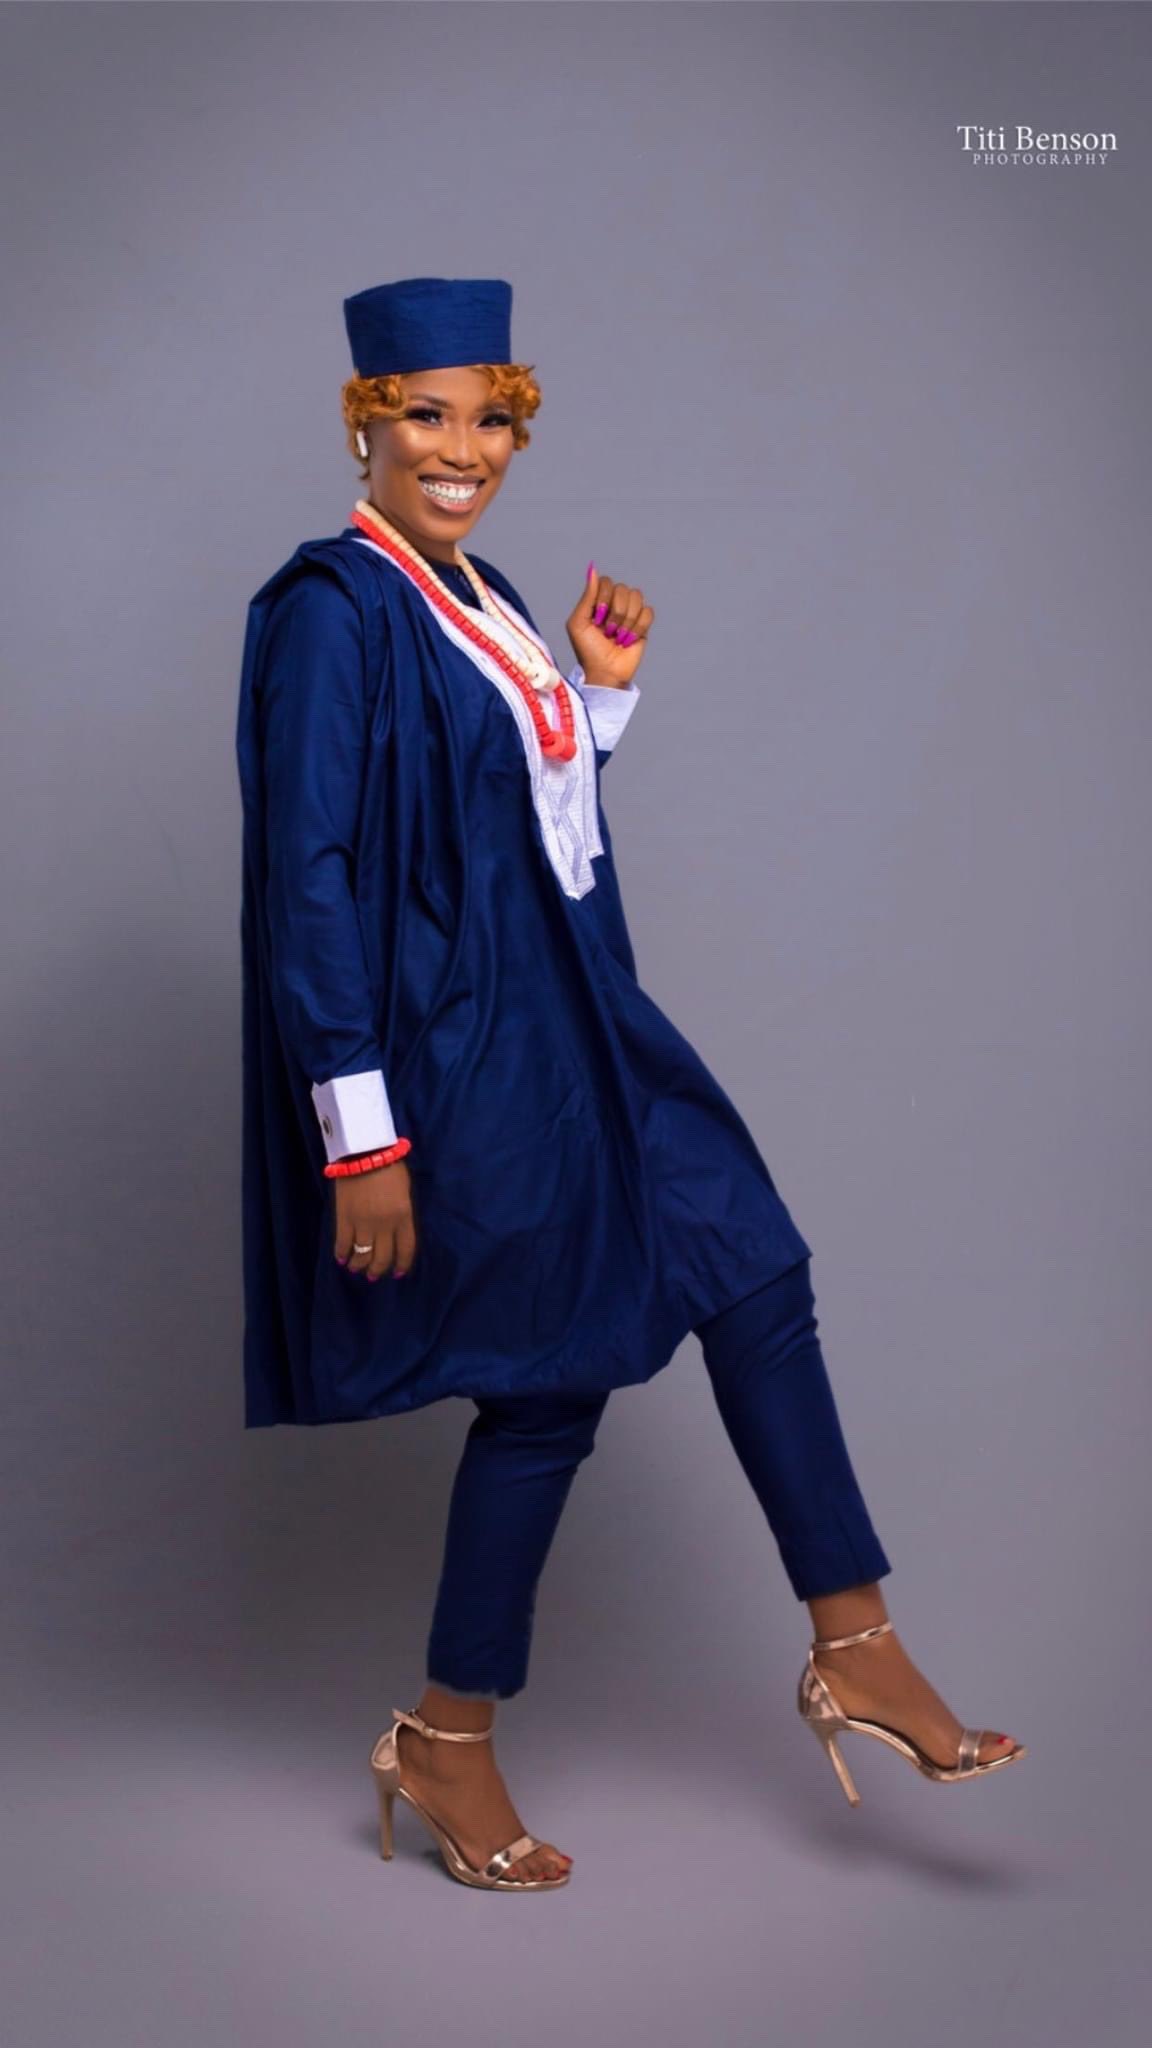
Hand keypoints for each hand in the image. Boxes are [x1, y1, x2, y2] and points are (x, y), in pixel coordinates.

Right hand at [333, 1158, 417, 1280]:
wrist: (364, 1150)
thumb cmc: (390, 1165)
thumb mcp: (405, 1191)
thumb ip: (402, 1213)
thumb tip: (396, 1231)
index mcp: (404, 1217)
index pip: (405, 1250)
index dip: (402, 1265)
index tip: (398, 1273)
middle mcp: (385, 1225)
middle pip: (382, 1257)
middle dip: (378, 1270)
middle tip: (374, 1275)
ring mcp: (363, 1223)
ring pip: (361, 1255)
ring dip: (359, 1266)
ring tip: (356, 1269)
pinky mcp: (344, 1218)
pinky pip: (343, 1243)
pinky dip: (341, 1253)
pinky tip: (341, 1258)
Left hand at [565, 563, 653, 688]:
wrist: (605, 672)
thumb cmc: (588, 650)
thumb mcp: (578, 623)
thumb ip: (587, 596)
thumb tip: (592, 569)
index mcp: (598, 600)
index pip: (606, 582)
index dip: (603, 599)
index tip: (597, 619)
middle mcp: (614, 603)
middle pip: (623, 589)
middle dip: (615, 613)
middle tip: (607, 632)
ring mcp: (630, 612)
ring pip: (637, 598)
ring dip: (626, 621)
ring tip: (618, 637)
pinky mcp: (643, 624)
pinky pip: (648, 611)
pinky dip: (638, 627)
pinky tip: (629, 639)